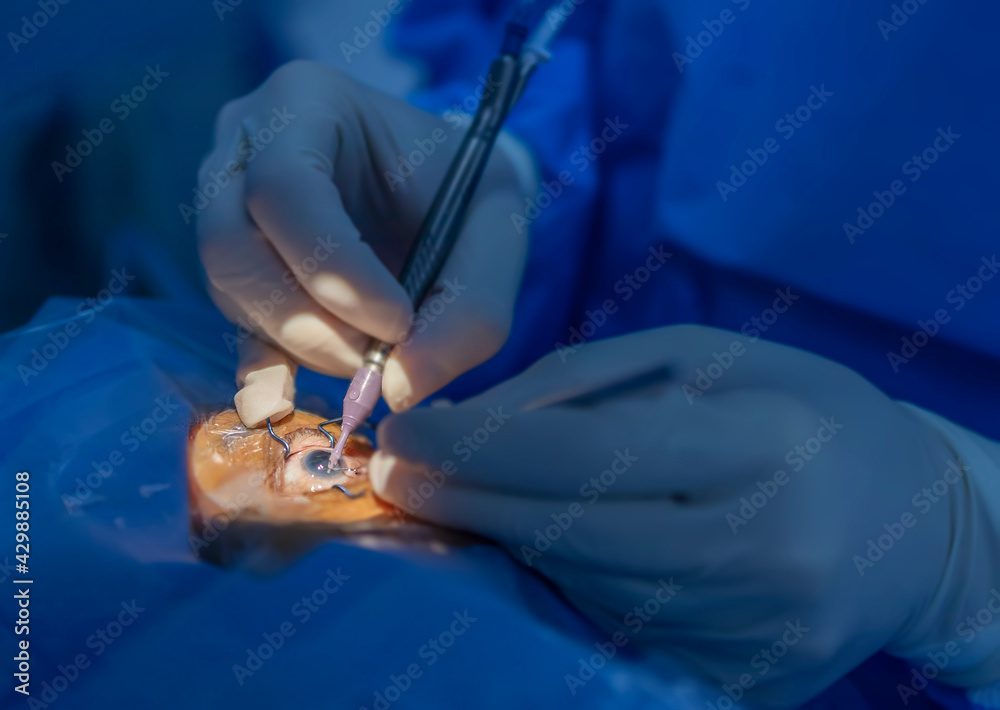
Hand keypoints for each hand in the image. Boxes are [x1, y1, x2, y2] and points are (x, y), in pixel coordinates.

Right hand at [196, 61, 528, 425]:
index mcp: (305, 103)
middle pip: (233, 245)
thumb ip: (469, 307)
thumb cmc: (463, 191)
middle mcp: (244, 147)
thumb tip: (397, 389)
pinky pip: (230, 322)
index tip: (398, 322)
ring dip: (298, 343)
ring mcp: (223, 205)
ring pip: (230, 288)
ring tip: (369, 362)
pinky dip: (264, 368)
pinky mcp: (232, 267)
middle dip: (309, 320)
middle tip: (377, 361)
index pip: (285, 186)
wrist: (438, 190)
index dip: (333, 268)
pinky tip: (287, 399)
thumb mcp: (494, 228)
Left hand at [368, 325, 998, 706]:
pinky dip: (555, 582)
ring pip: (579, 584)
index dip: (477, 447)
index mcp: (762, 449)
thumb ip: (586, 381)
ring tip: (453, 499)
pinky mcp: (738, 680)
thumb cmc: (806, 415)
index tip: (404, 435)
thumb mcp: (708, 358)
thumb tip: (472, 421)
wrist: (914, 529)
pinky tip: (525, 544)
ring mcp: (748, 633)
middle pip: (565, 533)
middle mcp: (758, 554)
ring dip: (501, 540)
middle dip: (463, 500)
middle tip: (396, 473)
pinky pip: (613, 626)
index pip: (584, 455)